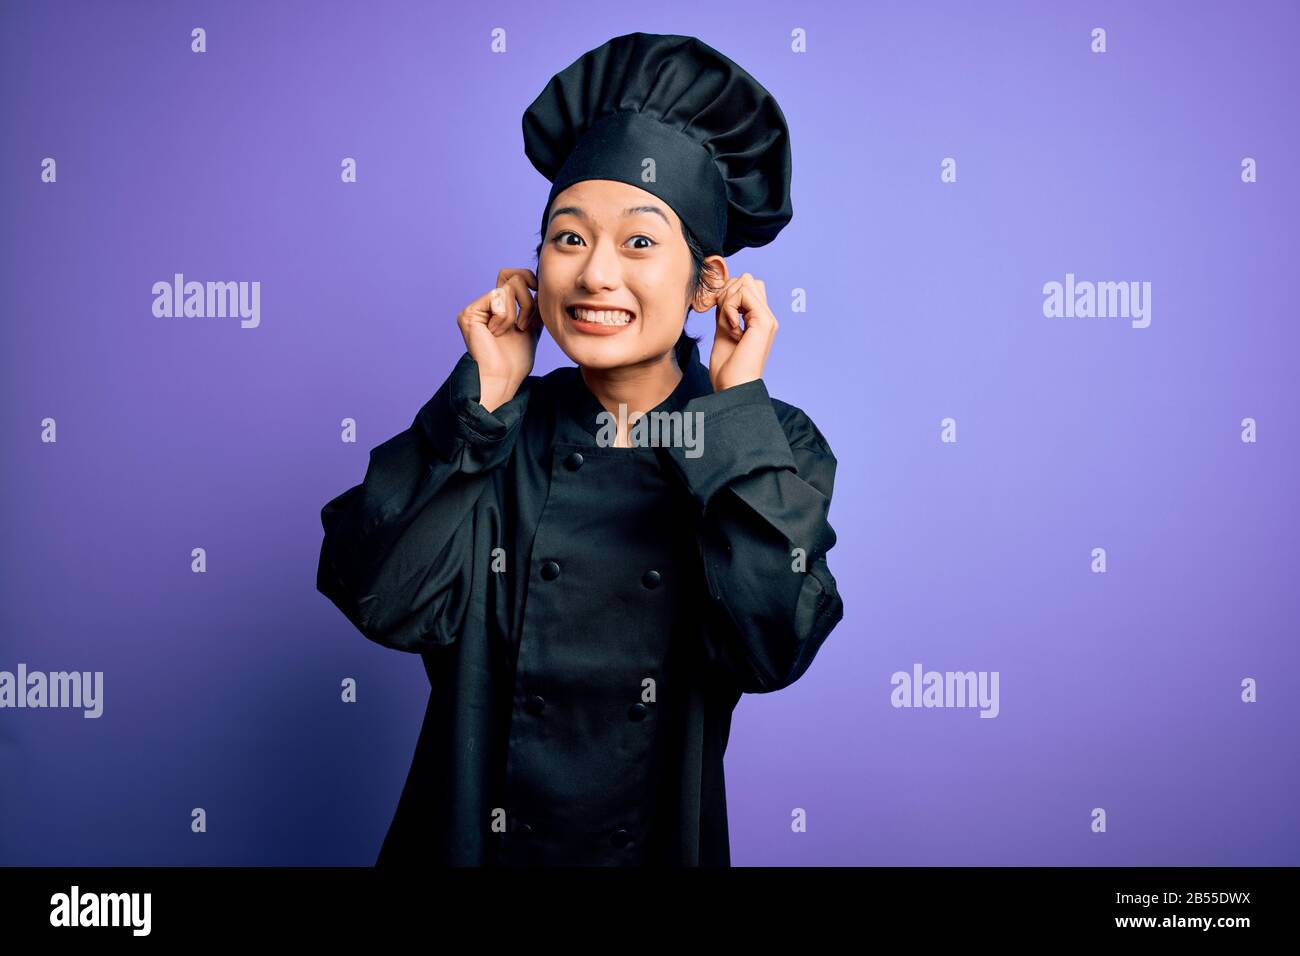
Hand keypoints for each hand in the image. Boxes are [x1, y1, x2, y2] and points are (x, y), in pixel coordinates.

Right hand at [457, 268, 542, 410]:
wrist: (503, 377)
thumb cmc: (516, 359)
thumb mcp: (532, 326)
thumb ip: (534, 305)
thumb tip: (541, 283)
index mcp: (499, 306)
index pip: (514, 275)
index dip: (529, 279)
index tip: (539, 296)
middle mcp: (485, 304)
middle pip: (513, 276)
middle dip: (527, 301)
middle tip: (525, 323)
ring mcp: (476, 308)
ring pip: (509, 287)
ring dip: (519, 311)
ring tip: (513, 331)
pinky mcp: (469, 313)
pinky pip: (497, 297)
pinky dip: (505, 317)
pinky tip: (497, 333)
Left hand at [708, 273, 777, 391]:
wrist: (733, 388)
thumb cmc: (727, 369)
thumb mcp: (722, 331)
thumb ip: (725, 312)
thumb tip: (723, 292)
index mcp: (759, 321)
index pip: (747, 287)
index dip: (728, 293)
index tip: (718, 315)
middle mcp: (766, 318)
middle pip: (749, 280)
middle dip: (728, 292)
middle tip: (721, 318)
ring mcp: (767, 319)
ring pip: (746, 282)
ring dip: (728, 299)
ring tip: (727, 324)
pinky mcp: (764, 321)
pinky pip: (743, 294)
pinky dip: (729, 307)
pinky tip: (730, 328)